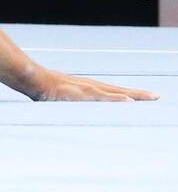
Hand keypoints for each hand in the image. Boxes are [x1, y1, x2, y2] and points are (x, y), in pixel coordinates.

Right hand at [30, 69, 158, 102]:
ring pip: (115, 92)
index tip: (143, 98)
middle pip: (119, 91)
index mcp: (87, 89)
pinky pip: (103, 97)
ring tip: (151, 97)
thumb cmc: (43, 90)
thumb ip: (66, 106)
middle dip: (138, 95)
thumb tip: (65, 112)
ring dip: (133, 95)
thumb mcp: (59, 100)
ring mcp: (87, 89)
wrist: (33, 79)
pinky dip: (116, 99)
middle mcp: (91, 86)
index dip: (128, 95)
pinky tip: (128, 102)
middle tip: (157, 97)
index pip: (112, 92)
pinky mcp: (82, 93)